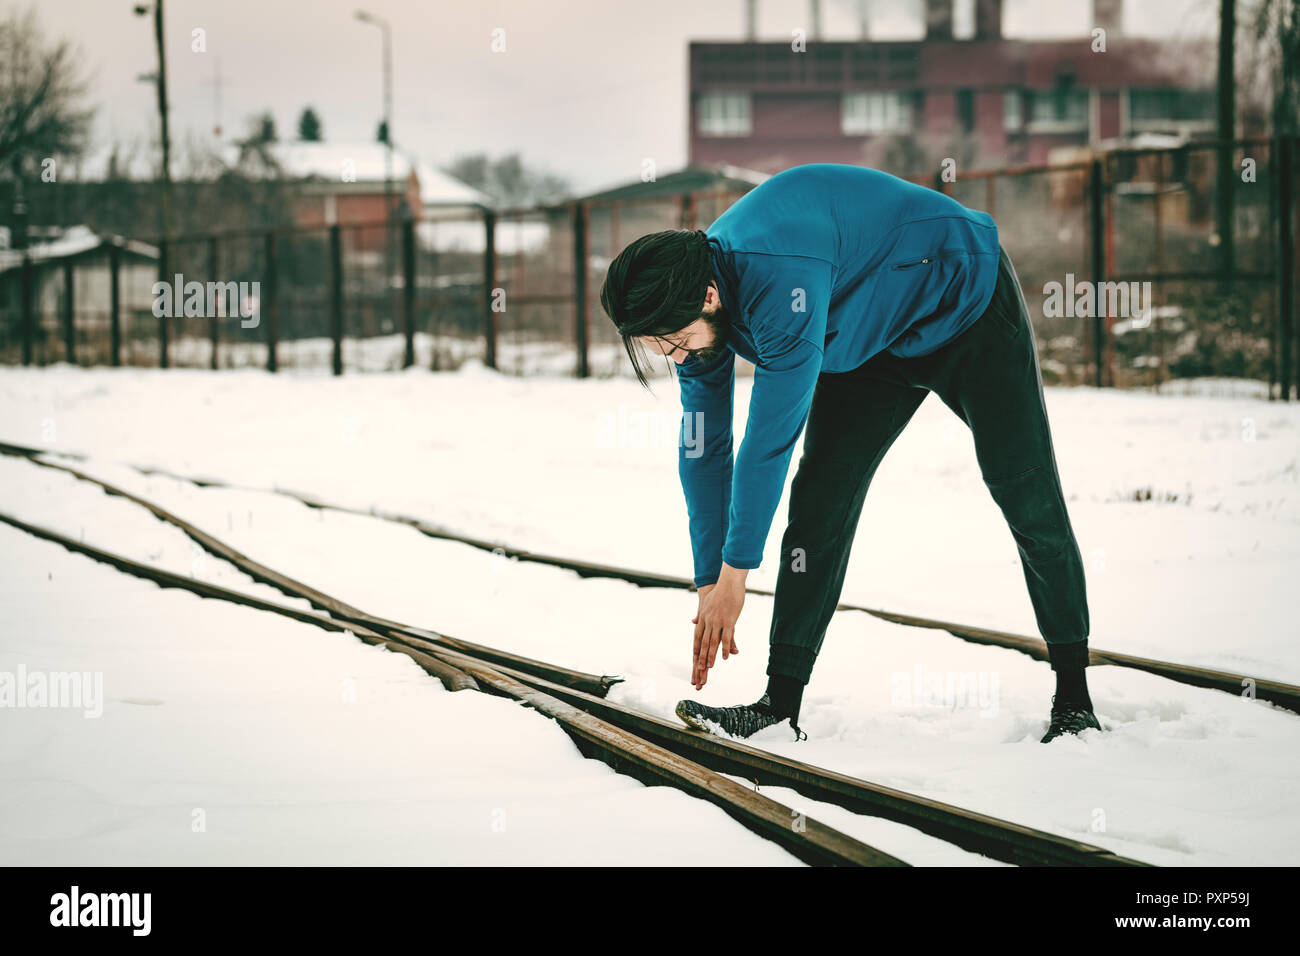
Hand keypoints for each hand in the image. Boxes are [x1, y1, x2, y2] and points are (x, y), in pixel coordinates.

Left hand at [691, 565, 746, 689]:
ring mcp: (717, 621)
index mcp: (702, 619)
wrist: (728, 581)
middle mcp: (708, 622)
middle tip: (699, 673)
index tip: (694, 665)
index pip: (697, 640)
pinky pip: (727, 637)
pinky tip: (726, 657)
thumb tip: (694, 622)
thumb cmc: (719, 592)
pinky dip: (726, 648)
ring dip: (711, 656)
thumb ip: (700, 615)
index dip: (696, 653)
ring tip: (709, 668)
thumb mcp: (706, 604)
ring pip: (713, 642)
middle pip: (703, 644)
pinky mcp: (729, 620)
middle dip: (701, 660)